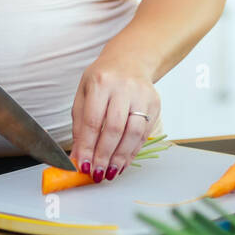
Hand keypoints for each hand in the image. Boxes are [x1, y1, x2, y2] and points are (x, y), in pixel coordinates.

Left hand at [70, 54, 160, 183]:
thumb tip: (78, 156)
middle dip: (104, 155)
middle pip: (115, 129)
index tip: (83, 165)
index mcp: (101, 82)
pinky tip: (122, 162)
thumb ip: (80, 126)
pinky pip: (144, 134)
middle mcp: (124, 88)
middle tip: (97, 173)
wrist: (130, 61)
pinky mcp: (155, 104)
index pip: (93, 121)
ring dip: (121, 157)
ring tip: (110, 172)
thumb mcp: (83, 95)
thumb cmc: (102, 80)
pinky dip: (132, 152)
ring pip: (133, 133)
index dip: (88, 147)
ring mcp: (143, 96)